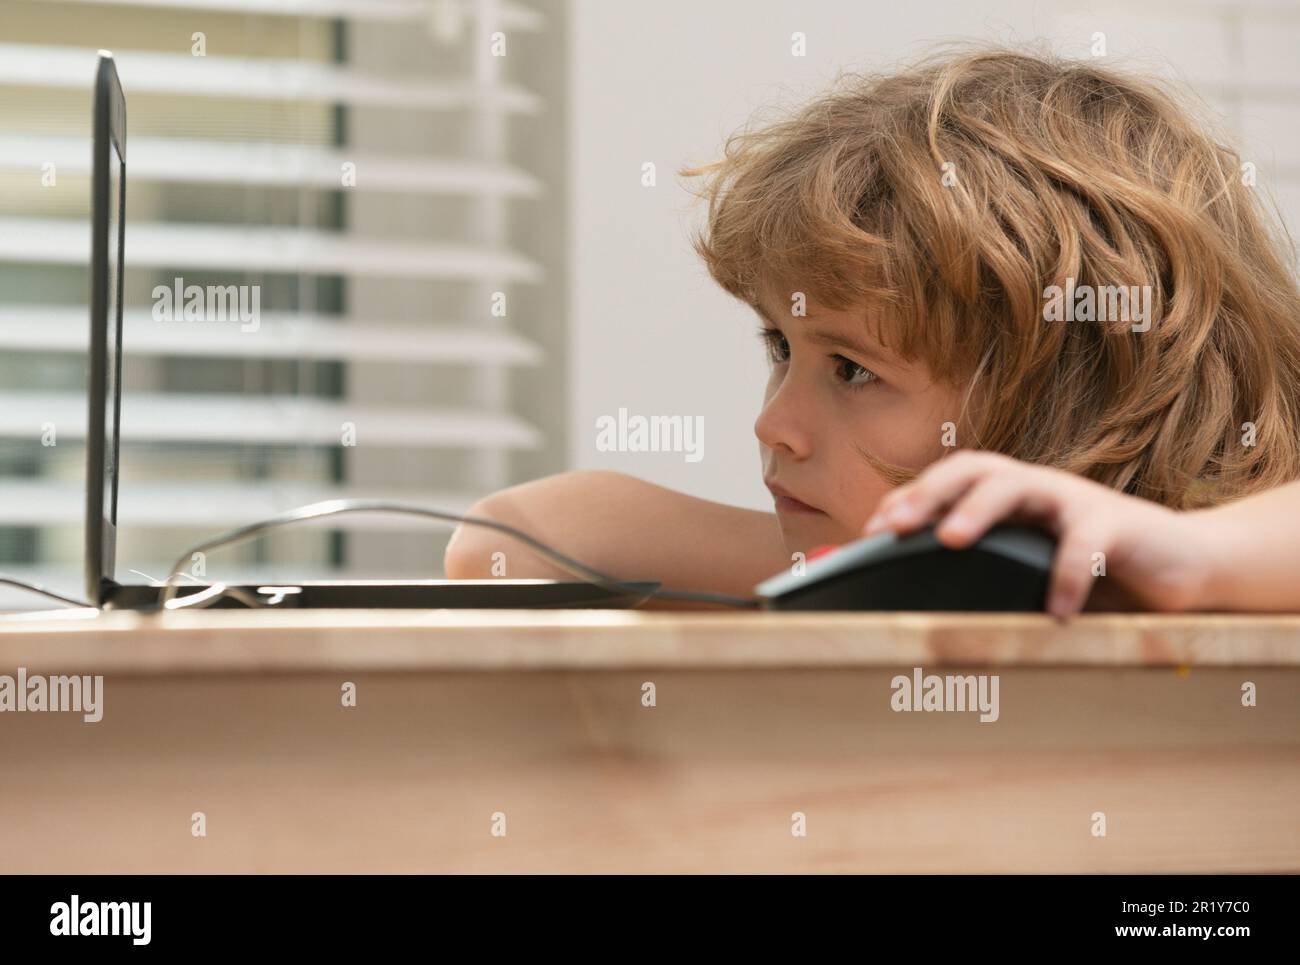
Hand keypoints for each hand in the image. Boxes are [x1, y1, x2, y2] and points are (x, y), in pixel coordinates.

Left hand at [862, 452, 1209, 617]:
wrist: (1183, 563)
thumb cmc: (1094, 568)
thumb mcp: (1031, 567)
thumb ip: (987, 575)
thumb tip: (915, 611)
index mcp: (1009, 496)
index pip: (948, 481)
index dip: (907, 499)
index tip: (869, 532)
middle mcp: (1036, 489)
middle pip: (974, 468)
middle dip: (929, 492)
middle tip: (895, 527)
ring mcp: (1076, 500)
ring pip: (1019, 484)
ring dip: (979, 509)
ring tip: (950, 540)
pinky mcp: (1119, 525)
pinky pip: (1087, 541)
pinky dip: (1068, 574)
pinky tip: (1056, 609)